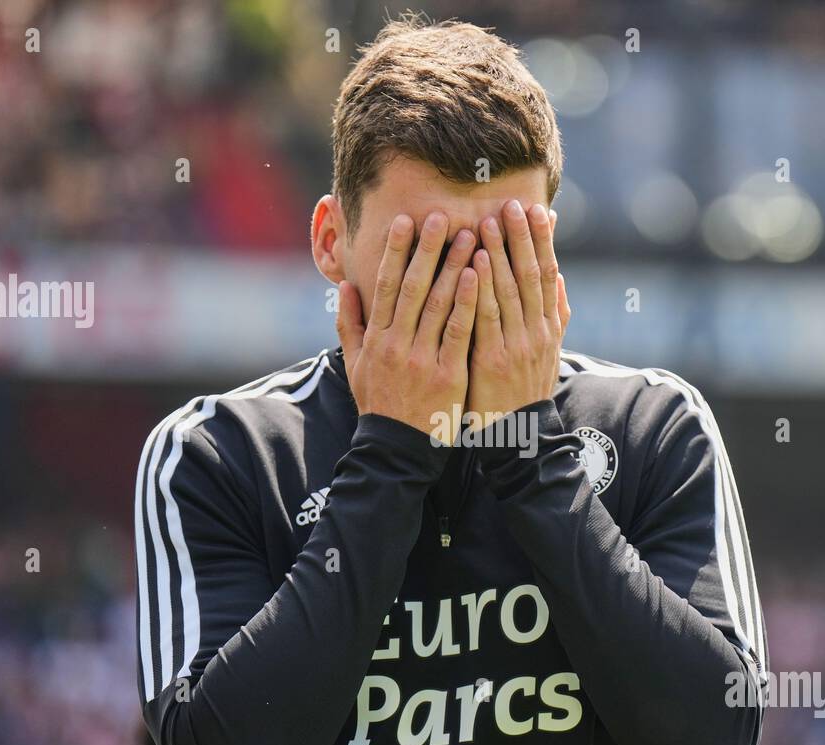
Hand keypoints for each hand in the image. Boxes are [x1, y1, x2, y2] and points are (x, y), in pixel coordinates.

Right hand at [336, 212, 478, 436]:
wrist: (396, 449)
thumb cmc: (379, 405)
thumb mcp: (355, 366)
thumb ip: (349, 325)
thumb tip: (345, 287)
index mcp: (376, 338)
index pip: (385, 285)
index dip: (396, 251)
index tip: (406, 221)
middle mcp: (396, 343)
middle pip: (413, 286)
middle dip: (428, 249)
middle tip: (442, 215)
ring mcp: (422, 358)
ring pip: (439, 304)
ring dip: (455, 266)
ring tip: (471, 235)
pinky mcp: (447, 374)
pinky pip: (458, 332)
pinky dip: (468, 303)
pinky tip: (478, 277)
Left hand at [465, 200, 571, 428]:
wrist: (517, 434)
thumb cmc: (525, 390)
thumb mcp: (549, 352)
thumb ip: (555, 314)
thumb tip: (560, 276)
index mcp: (549, 327)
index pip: (548, 275)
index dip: (544, 242)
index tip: (539, 210)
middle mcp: (537, 332)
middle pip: (531, 276)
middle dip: (521, 238)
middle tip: (511, 203)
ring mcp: (516, 346)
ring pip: (509, 291)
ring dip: (499, 253)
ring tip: (488, 221)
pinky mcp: (492, 360)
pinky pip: (487, 317)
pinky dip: (483, 288)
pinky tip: (476, 262)